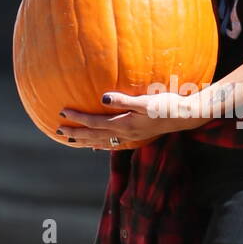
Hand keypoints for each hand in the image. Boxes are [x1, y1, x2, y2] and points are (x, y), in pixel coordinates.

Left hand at [54, 91, 200, 149]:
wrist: (184, 117)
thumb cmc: (167, 105)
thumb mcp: (146, 101)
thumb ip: (123, 100)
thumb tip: (102, 97)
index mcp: (124, 124)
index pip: (95, 122)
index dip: (78, 118)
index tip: (62, 113)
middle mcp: (125, 133)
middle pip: (94, 135)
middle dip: (76, 133)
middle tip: (58, 131)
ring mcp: (130, 137)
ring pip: (102, 141)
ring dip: (85, 140)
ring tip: (71, 140)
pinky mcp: (136, 136)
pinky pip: (112, 142)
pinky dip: (100, 144)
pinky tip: (96, 146)